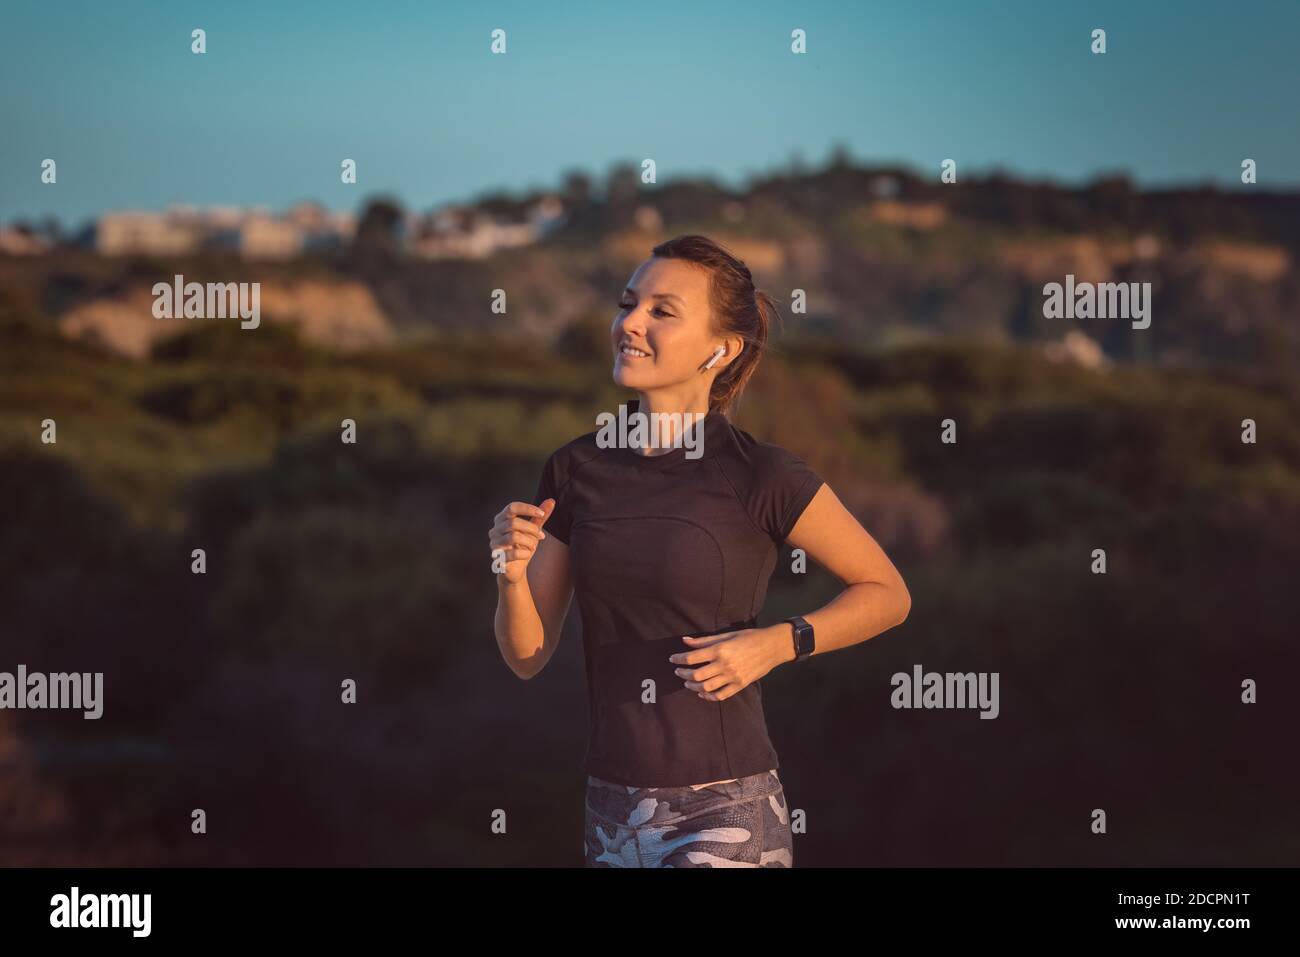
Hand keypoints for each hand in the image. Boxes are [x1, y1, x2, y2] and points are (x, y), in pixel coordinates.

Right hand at [489, 499, 552, 582]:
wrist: (516, 568)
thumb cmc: (522, 546)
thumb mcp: (533, 530)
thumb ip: (540, 517)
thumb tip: (551, 501)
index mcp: (502, 519)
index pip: (511, 507)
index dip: (527, 508)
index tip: (542, 513)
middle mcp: (495, 530)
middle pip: (513, 523)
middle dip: (531, 529)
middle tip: (541, 536)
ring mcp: (494, 544)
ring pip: (513, 537)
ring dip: (529, 542)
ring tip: (533, 546)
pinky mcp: (497, 558)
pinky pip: (513, 553)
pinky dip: (525, 554)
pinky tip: (527, 554)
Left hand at [668, 624, 792, 701]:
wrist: (772, 647)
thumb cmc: (749, 637)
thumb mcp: (727, 634)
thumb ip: (705, 640)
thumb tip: (685, 641)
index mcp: (720, 650)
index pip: (693, 657)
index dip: (679, 659)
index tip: (673, 659)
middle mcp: (725, 665)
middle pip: (697, 674)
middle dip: (683, 674)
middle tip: (678, 671)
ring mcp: (733, 677)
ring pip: (706, 687)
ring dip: (693, 686)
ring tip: (688, 682)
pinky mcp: (740, 685)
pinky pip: (721, 695)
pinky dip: (709, 696)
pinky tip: (702, 693)